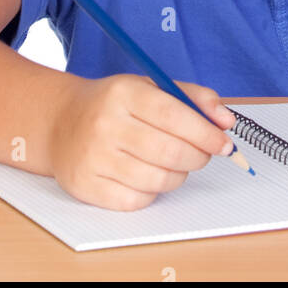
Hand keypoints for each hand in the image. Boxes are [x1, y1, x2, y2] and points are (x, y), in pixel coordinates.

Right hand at [47, 73, 237, 210]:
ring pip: (157, 180)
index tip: (224, 143)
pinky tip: (148, 175)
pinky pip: (137, 200)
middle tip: (203, 154)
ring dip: (178, 175)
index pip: (176, 116)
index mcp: (124, 93)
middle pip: (170, 151)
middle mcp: (106, 124)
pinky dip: (152, 192)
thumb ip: (193, 98)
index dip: (206, 133)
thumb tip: (226, 121)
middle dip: (198, 156)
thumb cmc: (114, 105)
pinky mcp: (86, 186)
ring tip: (175, 163)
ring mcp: (94, 157)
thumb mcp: (151, 86)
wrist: (60, 122)